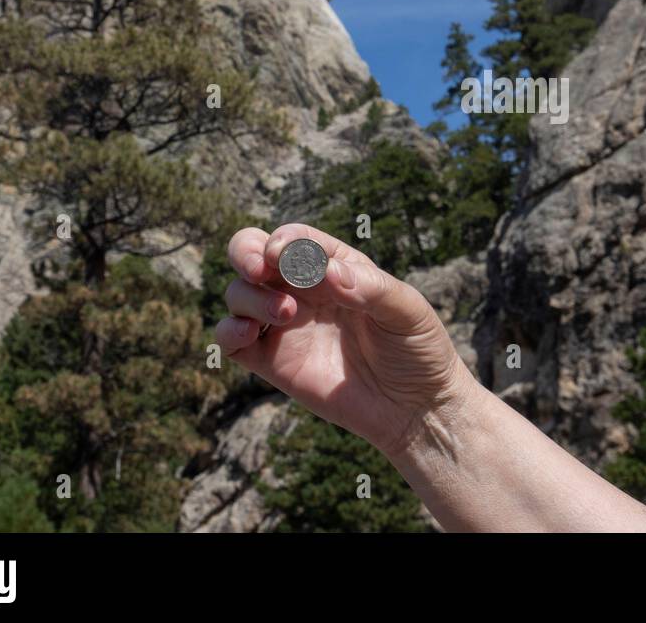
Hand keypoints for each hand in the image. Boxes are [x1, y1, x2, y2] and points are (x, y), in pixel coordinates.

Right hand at [215, 223, 473, 454]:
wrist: (415, 408)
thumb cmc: (417, 349)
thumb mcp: (405, 309)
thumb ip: (367, 287)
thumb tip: (326, 272)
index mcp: (335, 266)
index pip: (295, 238)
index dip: (286, 241)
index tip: (287, 256)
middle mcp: (303, 290)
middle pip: (251, 253)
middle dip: (245, 251)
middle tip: (259, 269)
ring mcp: (285, 324)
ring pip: (239, 293)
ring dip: (250, 296)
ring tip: (287, 314)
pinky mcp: (272, 361)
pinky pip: (231, 339)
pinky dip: (228, 330)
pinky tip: (248, 334)